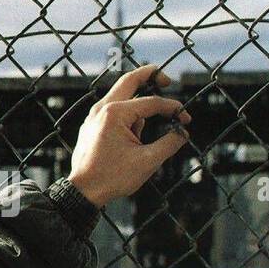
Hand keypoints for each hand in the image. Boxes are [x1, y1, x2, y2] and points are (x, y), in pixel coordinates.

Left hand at [66, 65, 190, 208]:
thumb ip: (170, 143)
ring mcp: (94, 116)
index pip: (151, 102)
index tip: (186, 119)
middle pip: (129, 80)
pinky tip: (131, 138)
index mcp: (115, 113)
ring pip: (120, 97)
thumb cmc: (112, 177)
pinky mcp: (92, 125)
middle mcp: (102, 109)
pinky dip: (126, 116)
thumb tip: (183, 133)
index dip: (172, 109)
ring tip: (140, 139)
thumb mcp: (148, 161)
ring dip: (138, 105)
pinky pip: (113, 111)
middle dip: (150, 75)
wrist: (83, 192)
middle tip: (166, 79)